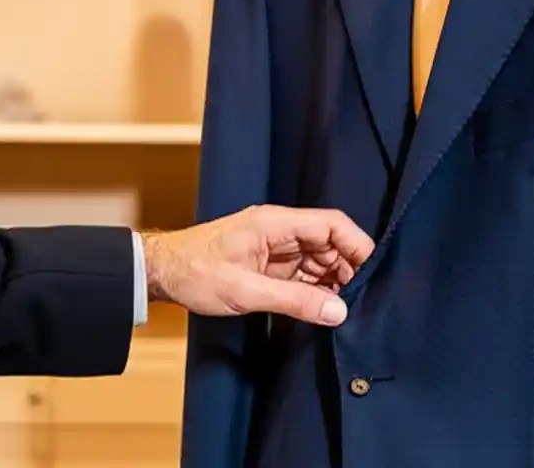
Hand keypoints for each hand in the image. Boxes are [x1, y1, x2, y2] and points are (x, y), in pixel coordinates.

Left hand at [143, 205, 374, 326]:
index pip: (332, 225)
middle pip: (331, 243)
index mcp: (276, 223)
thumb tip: (339, 311)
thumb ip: (295, 301)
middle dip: (348, 270)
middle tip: (359, 301)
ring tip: (342, 310)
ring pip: (320, 260)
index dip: (357, 246)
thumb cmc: (195, 273)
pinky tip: (322, 309)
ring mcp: (276, 248)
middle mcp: (281, 231)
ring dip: (334, 283)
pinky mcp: (270, 265)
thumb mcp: (246, 291)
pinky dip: (317, 289)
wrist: (161, 273)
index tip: (372, 274)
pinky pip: (304, 273)